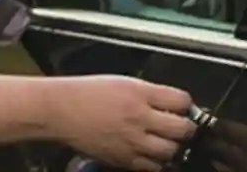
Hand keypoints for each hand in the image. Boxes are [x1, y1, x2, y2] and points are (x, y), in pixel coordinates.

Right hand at [53, 76, 196, 171]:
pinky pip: (153, 167)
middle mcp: (138, 117)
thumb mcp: (121, 82)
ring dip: (172, 146)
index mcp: (138, 93)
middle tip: (179, 126)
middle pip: (183, 129)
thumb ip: (149, 93)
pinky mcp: (123, 159)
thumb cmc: (87, 93)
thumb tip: (173, 104)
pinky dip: (156, 162)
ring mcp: (132, 141)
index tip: (181, 107)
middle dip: (185, 128)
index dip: (185, 104)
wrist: (60, 110)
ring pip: (171, 152)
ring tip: (163, 140)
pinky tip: (149, 153)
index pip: (182, 101)